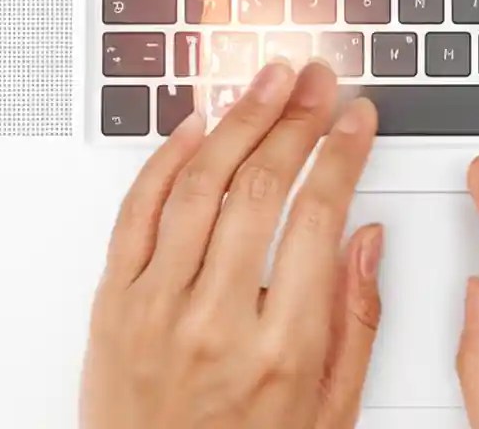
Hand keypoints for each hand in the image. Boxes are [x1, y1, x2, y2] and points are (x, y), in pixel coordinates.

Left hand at [81, 62, 383, 428]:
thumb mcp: (329, 410)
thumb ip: (355, 320)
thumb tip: (367, 239)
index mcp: (281, 349)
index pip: (317, 216)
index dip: (342, 153)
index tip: (357, 120)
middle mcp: (214, 322)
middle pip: (260, 187)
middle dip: (295, 119)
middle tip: (315, 82)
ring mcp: (155, 309)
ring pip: (198, 186)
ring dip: (237, 120)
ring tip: (265, 82)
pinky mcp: (111, 306)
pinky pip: (136, 213)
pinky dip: (166, 160)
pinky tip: (197, 128)